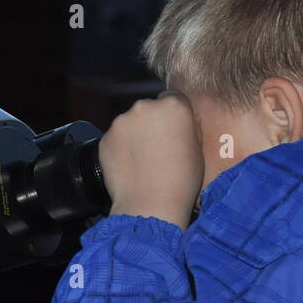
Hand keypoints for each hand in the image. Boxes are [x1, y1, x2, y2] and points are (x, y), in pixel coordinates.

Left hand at [98, 90, 203, 229]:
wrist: (150, 204)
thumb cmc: (181, 181)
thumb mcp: (197, 148)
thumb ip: (186, 128)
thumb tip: (179, 124)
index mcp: (173, 106)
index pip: (173, 98)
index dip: (173, 115)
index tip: (173, 129)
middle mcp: (145, 107)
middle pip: (149, 109)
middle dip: (152, 123)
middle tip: (157, 148)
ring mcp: (121, 122)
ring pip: (129, 123)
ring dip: (134, 135)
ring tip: (142, 160)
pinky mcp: (105, 138)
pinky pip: (115, 139)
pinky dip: (120, 148)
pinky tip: (129, 166)